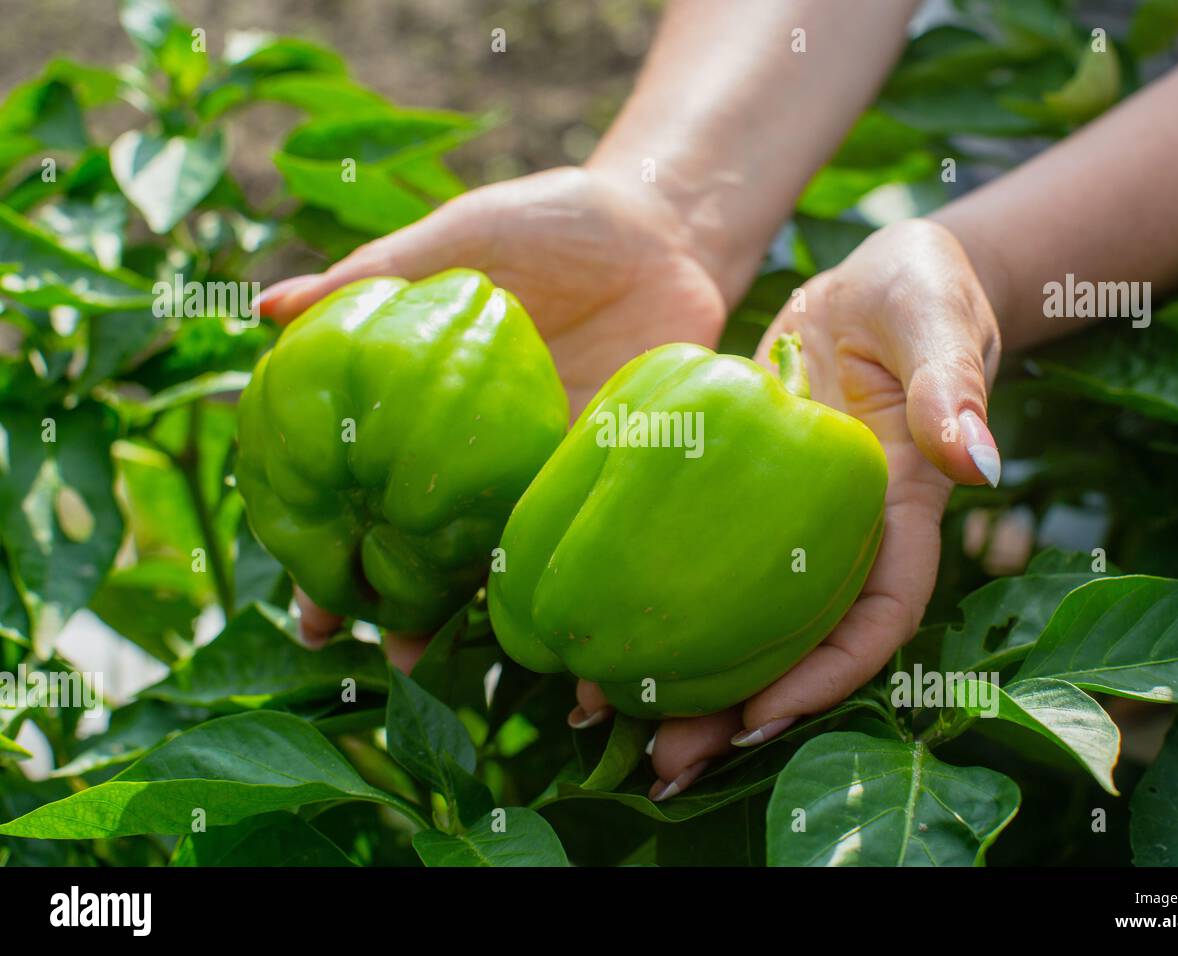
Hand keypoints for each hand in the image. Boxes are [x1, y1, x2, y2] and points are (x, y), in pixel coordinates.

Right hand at [255, 165, 731, 656]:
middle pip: (422, 542)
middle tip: (364, 646)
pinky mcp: (606, 467)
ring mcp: (543, 467)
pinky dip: (552, 575)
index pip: (361, 485)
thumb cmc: (550, 226)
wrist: (664, 231)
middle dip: (391, 600)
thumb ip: (377, 275)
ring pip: (494, 555)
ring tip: (430, 659)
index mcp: (429, 403)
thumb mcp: (461, 239)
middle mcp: (480, 451)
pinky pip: (573, 529)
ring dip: (467, 612)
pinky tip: (535, 627)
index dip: (326, 540)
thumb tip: (268, 307)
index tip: (304, 594)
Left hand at [575, 219, 1003, 799]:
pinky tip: (588, 619)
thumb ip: (953, 385)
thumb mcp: (938, 321)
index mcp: (899, 511)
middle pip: (794, 644)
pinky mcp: (736, 492)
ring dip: (681, 673)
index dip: (829, 677)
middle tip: (668, 763)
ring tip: (603, 714)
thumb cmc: (921, 293)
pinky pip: (694, 554)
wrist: (870, 283)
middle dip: (738, 709)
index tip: (764, 717)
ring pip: (738, 616)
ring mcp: (785, 521)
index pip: (877, 618)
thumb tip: (975, 458)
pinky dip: (649, 591)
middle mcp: (840, 535)